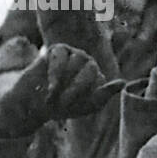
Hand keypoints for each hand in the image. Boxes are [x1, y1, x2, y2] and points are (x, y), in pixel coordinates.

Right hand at [0, 44, 123, 138]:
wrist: (33, 105)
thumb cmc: (61, 106)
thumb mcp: (86, 106)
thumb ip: (104, 95)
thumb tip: (123, 82)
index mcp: (97, 76)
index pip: (99, 82)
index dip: (83, 97)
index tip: (71, 107)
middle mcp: (88, 62)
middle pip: (90, 70)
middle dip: (76, 89)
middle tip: (63, 103)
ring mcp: (73, 54)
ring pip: (75, 64)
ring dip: (63, 82)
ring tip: (53, 94)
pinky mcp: (58, 49)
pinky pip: (60, 58)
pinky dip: (55, 73)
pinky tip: (49, 85)